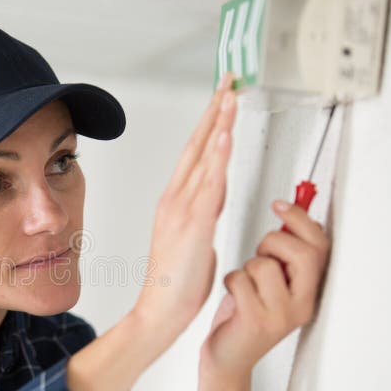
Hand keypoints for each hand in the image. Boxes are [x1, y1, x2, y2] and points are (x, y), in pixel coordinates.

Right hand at [133, 72, 236, 337]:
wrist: (160, 310)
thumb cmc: (176, 281)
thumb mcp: (194, 238)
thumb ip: (203, 212)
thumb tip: (214, 196)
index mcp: (175, 201)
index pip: (196, 153)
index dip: (211, 123)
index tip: (223, 97)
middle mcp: (175, 199)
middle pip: (198, 145)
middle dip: (215, 110)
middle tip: (229, 80)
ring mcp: (181, 210)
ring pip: (203, 158)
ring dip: (218, 124)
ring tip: (231, 95)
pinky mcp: (192, 225)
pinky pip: (208, 184)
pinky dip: (217, 157)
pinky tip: (225, 136)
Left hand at [199, 200, 331, 377]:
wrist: (228, 357)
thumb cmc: (245, 315)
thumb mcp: (272, 283)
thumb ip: (284, 257)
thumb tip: (289, 216)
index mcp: (309, 291)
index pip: (320, 247)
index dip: (301, 220)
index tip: (281, 205)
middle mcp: (301, 305)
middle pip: (300, 252)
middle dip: (272, 243)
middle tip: (259, 254)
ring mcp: (280, 315)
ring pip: (263, 264)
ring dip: (245, 267)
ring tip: (244, 285)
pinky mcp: (256, 321)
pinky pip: (240, 279)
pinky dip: (230, 280)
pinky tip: (232, 296)